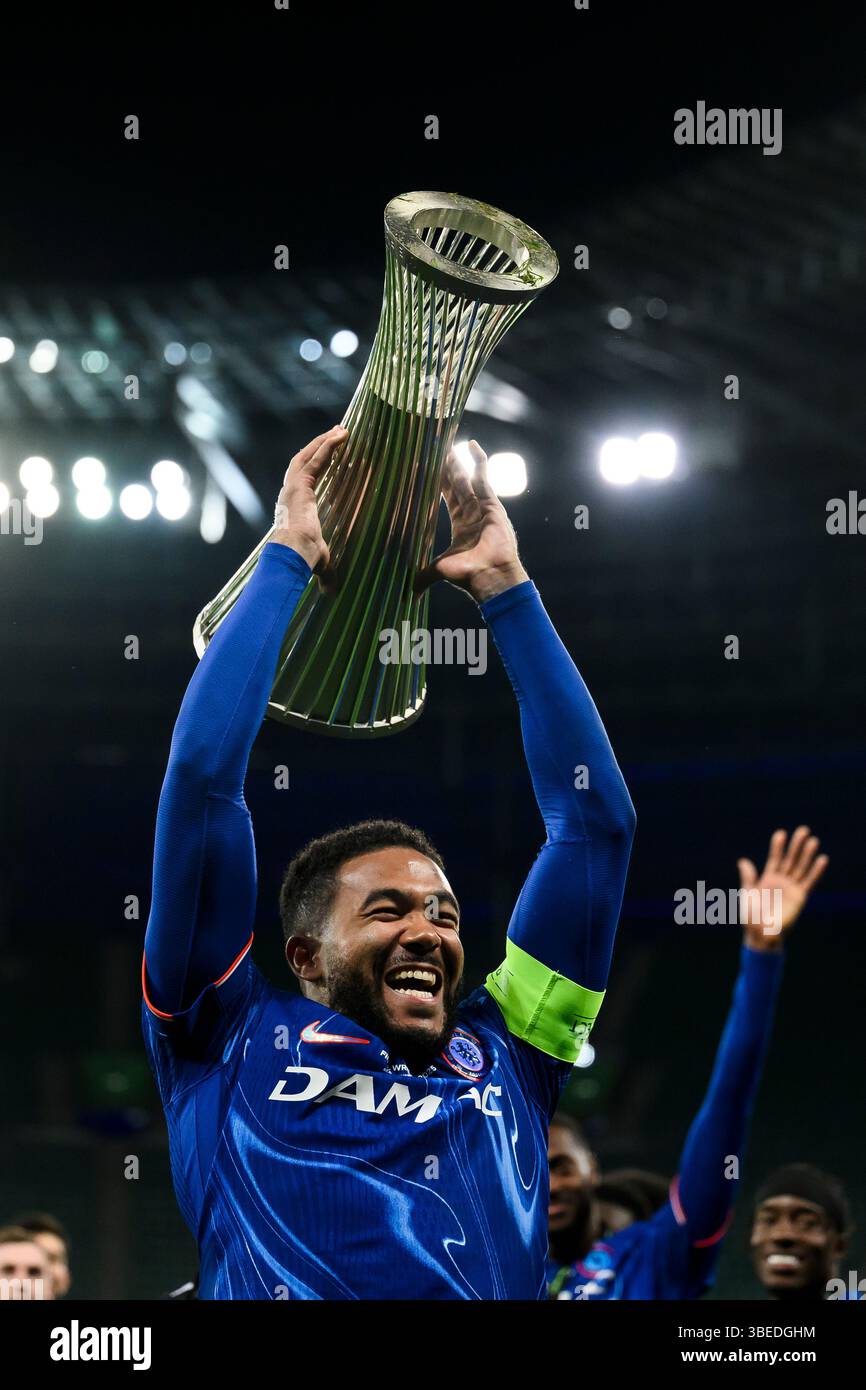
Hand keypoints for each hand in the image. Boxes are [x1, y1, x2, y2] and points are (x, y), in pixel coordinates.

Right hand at [272, 426, 345, 586]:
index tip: (331, 456)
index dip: (318, 466)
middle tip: (337, 434)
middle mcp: (289, 493)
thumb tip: (332, 592)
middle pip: (304, 462)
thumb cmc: (303, 561)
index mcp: (294, 507)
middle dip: (320, 447)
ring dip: (324, 441)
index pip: (306, 480)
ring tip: (341, 430)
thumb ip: (327, 571)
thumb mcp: (320, 562)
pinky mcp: (299, 484)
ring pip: (307, 456)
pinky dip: (327, 445)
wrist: (293, 556)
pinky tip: (340, 436)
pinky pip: (314, 459)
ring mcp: (292, 487)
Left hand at [414, 441, 528, 602]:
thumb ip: (426, 575)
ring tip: (448, 446)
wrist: (489, 576)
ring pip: (468, 479)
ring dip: (458, 463)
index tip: (428, 469)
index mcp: (462, 525)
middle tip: (438, 450)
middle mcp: (473, 514)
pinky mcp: (492, 504)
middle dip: (448, 469)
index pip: (449, 498)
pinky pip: (484, 478)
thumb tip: (411, 590)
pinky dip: (479, 461)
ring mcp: (484, 508)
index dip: (438, 483)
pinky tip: (471, 445)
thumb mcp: (441, 569)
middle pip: (458, 485)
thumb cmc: (469, 575)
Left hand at [738, 826, 827, 950]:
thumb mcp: (747, 894)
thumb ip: (748, 877)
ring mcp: (792, 888)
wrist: (760, 934)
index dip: (778, 846)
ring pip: (801, 867)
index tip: (781, 833)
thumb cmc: (750, 916)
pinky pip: (810, 882)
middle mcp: (782, 881)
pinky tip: (822, 860)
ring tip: (813, 840)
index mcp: (767, 878)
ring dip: (807, 854)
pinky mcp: (800, 897)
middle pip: (790, 859)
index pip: (775, 858)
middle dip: (796, 845)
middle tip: (804, 830)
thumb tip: (743, 860)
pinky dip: (816, 871)